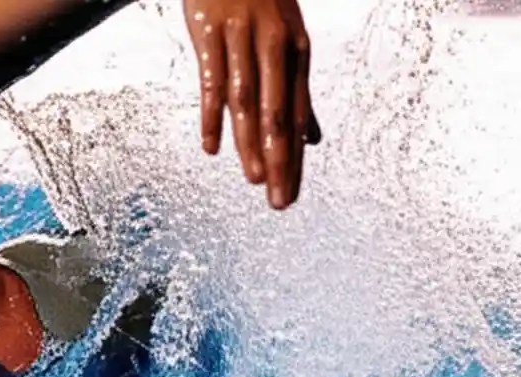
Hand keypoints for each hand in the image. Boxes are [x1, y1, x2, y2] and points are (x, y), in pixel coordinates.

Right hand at [185, 0, 320, 208]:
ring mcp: (242, 38)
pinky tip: (210, 145)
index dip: (294, 158)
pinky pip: (211, 80)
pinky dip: (210, 115)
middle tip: (278, 199)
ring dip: (250, 142)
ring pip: (247, 100)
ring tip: (252, 179)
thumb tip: (311, 139)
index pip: (296, 115)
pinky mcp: (209, 33)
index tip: (291, 192)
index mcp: (296, 50)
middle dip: (279, 161)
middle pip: (277, 113)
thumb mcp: (285, 38)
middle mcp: (274, 46)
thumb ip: (295, 91)